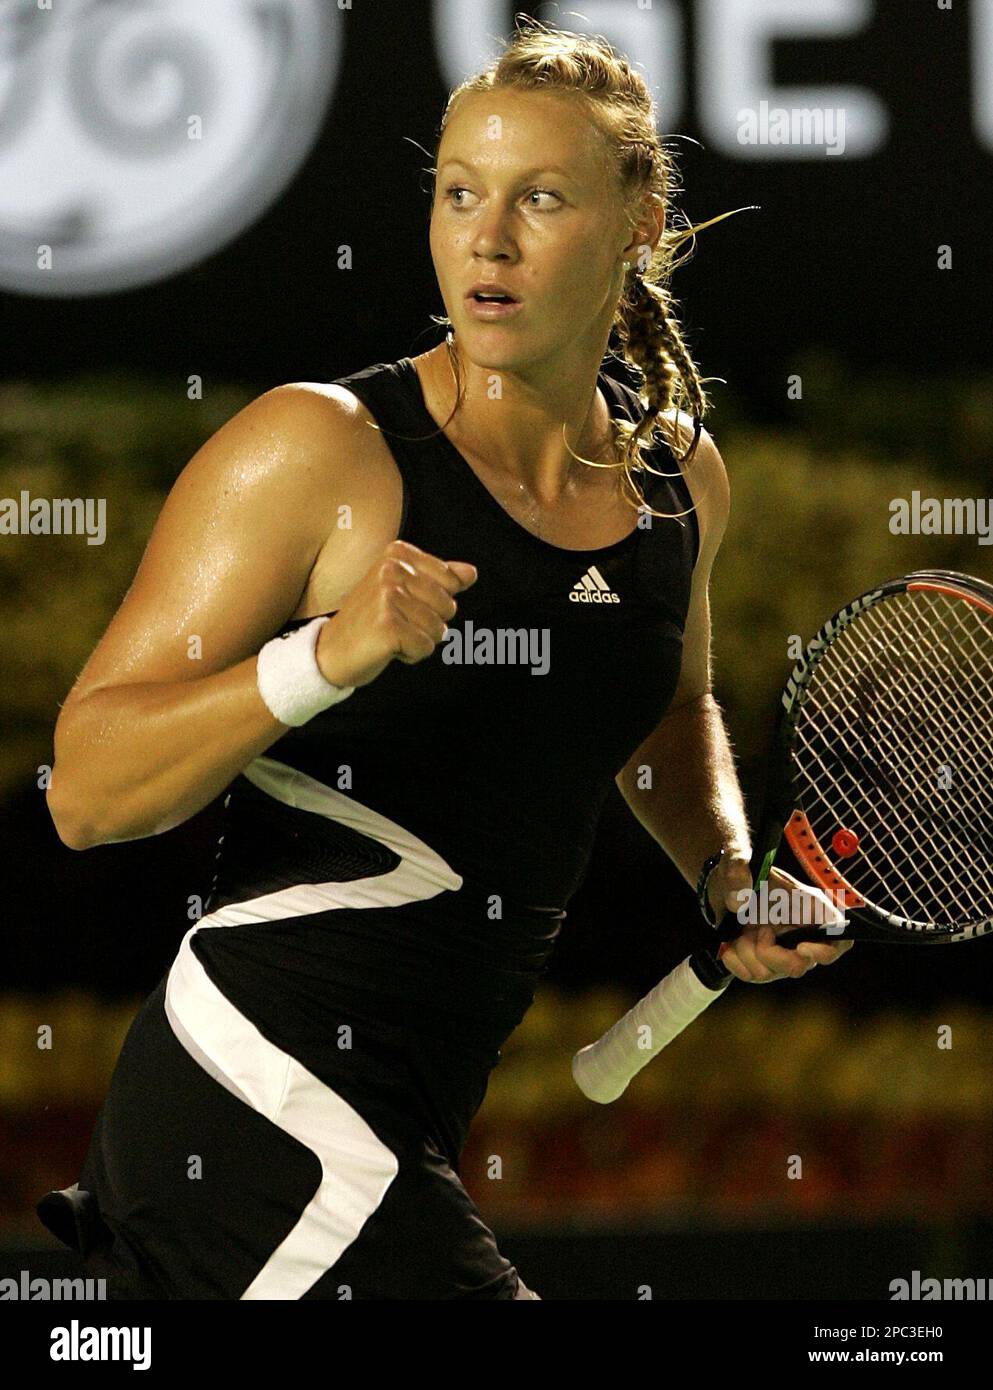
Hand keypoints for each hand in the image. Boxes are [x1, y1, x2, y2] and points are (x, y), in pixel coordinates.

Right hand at [316, 539, 476, 688]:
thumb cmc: (370, 620)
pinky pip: (426, 648)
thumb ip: (441, 579)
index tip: (404, 605)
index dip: (434, 603)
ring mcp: (388, 596)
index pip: (451, 582)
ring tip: (390, 635)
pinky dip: (411, 655)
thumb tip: (472, 573)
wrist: (330, 650)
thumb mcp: (405, 591)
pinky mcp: (388, 625)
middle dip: (429, 624)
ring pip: (439, 630)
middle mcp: (391, 569)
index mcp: (397, 554)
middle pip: (449, 606)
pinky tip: (387, 648)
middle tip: (395, 623)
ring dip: (419, 640)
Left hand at [708, 857, 853, 983]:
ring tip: (739, 929)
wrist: (719, 886)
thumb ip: (737, 870)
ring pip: (769, 973)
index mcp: (808, 907)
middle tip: (755, 928)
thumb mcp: (737, 858)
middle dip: (769, 952)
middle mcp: (800, 933)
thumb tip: (737, 901)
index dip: (826, 951)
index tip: (800, 947)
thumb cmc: (740, 871)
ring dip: (746, 951)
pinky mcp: (762, 962)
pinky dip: (735, 961)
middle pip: (799, 965)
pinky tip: (730, 942)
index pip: (838, 939)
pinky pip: (751, 976)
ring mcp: (782, 951)